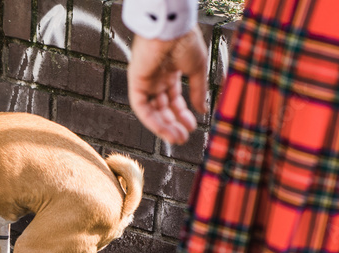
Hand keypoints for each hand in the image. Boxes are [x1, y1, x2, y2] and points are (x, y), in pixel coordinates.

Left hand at [127, 28, 208, 144]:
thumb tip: (203, 109)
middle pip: (162, 108)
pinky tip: (165, 131)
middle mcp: (156, 77)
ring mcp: (145, 80)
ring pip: (152, 110)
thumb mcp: (197, 69)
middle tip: (183, 138)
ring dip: (163, 127)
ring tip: (177, 139)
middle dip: (173, 124)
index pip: (174, 99)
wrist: (173, 27)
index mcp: (170, 71)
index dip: (183, 114)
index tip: (193, 126)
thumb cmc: (185, 40)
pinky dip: (152, 121)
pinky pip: (142, 107)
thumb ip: (198, 91)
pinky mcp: (136, 82)